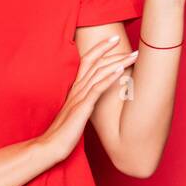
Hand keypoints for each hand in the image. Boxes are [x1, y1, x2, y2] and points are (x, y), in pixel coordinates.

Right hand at [35, 36, 138, 162]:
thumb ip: (86, 101)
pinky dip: (109, 78)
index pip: (88, 61)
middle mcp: (77, 88)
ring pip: (99, 73)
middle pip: (95, 63)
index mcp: (75, 88)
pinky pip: (97, 89)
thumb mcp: (77, 111)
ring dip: (118, 62)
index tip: (115, 39)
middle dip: (113, 52)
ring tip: (133, 56)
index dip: (100, 48)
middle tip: (132, 45)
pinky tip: (120, 71)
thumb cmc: (65, 131)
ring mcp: (79, 97)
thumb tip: (98, 96)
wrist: (51, 146)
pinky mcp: (82, 108)